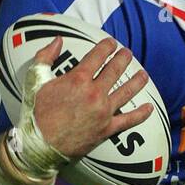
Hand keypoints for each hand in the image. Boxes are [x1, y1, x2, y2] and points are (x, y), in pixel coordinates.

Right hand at [31, 35, 152, 159]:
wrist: (41, 145)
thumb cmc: (36, 113)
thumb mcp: (35, 79)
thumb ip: (45, 56)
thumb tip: (57, 39)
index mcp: (78, 79)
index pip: (98, 55)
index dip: (107, 46)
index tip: (111, 43)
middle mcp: (95, 93)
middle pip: (115, 70)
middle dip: (123, 58)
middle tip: (127, 53)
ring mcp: (104, 111)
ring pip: (127, 91)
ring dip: (137, 80)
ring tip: (143, 74)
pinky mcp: (107, 129)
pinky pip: (129, 120)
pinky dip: (141, 114)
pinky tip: (149, 108)